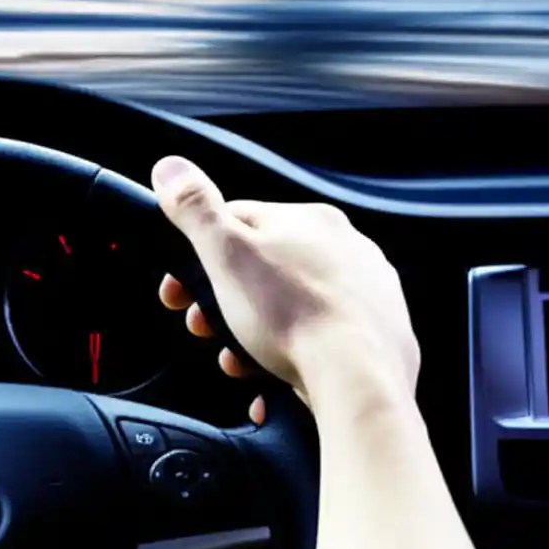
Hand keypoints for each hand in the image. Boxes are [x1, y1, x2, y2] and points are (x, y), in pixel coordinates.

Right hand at [150, 156, 417, 419]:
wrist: (358, 380)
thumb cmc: (293, 316)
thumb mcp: (226, 253)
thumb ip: (196, 208)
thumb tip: (170, 168)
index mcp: (310, 220)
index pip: (238, 223)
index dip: (197, 257)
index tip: (177, 291)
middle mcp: (347, 248)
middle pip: (263, 269)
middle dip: (223, 301)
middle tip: (203, 328)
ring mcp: (368, 292)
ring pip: (290, 307)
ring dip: (253, 334)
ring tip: (238, 361)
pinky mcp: (379, 335)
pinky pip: (321, 340)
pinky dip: (292, 356)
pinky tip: (274, 375)